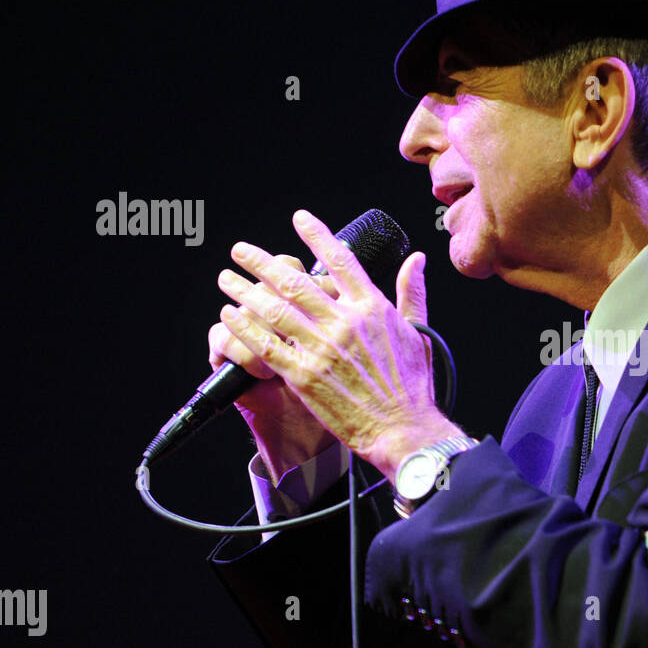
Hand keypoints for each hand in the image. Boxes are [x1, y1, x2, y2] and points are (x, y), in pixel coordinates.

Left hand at [216, 210, 460, 482]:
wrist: (403, 428)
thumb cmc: (412, 385)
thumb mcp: (419, 331)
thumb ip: (412, 292)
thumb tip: (416, 259)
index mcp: (372, 308)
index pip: (339, 260)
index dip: (316, 234)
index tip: (298, 218)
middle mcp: (344, 323)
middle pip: (294, 281)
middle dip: (262, 261)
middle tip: (241, 250)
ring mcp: (321, 349)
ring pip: (273, 309)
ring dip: (245, 290)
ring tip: (227, 278)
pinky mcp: (303, 376)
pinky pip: (266, 345)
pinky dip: (245, 327)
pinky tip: (231, 315)